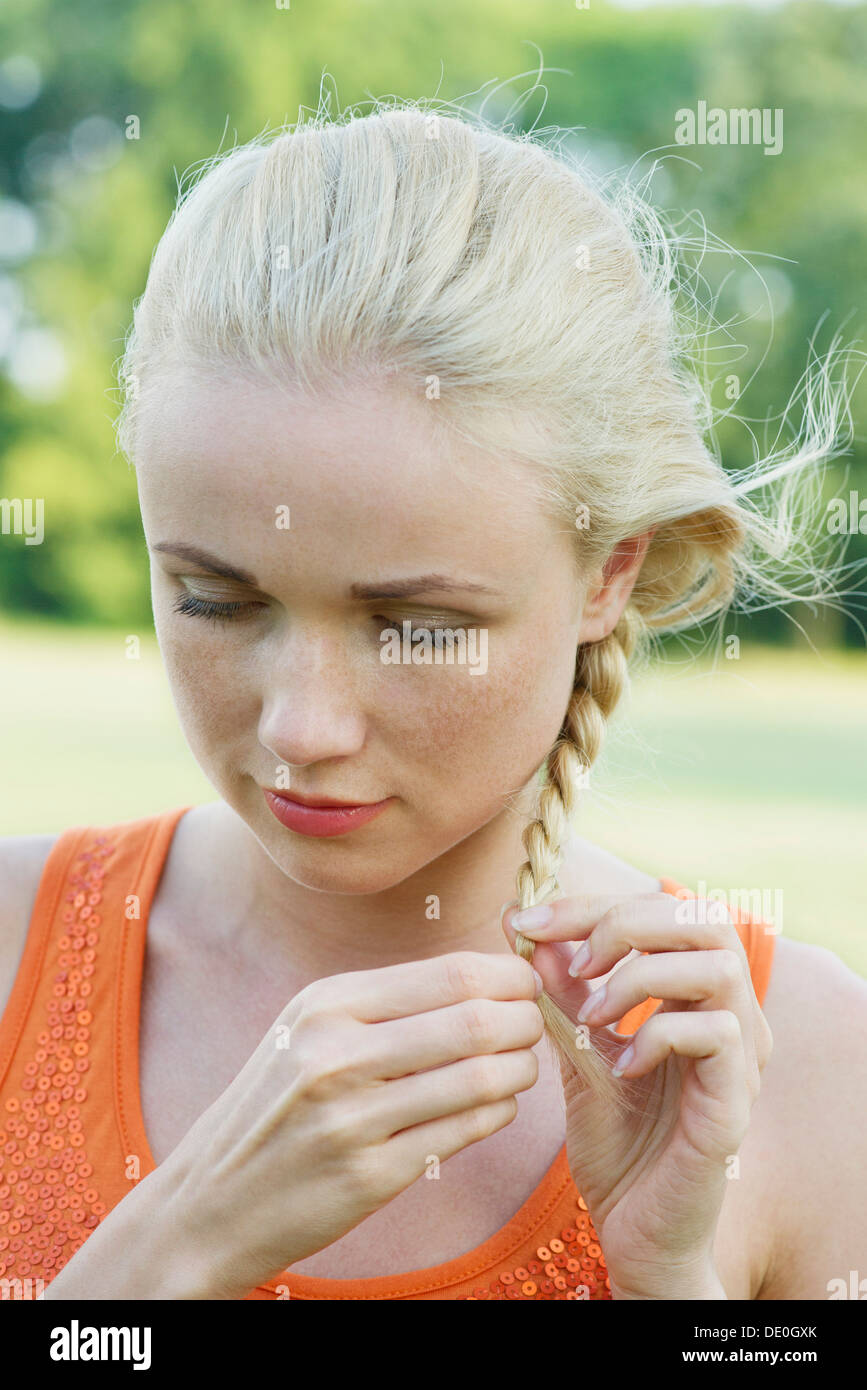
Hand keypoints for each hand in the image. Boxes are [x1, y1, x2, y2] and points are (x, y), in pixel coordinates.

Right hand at [162, 950, 543, 1297]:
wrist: (210, 1202)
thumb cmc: (275, 1105)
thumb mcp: (308, 1029)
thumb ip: (386, 1002)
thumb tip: (483, 975)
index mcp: (327, 1004)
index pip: (451, 974)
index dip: (507, 977)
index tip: (524, 984)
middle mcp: (337, 1054)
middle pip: (476, 1022)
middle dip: (526, 1021)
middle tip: (534, 1026)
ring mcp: (354, 1118)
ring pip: (483, 1079)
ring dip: (520, 1070)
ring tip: (519, 1067)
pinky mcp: (371, 1176)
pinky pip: (466, 1132)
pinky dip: (497, 1113)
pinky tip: (494, 1107)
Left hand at [502, 892, 773, 1299]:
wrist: (633, 1232)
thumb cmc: (615, 1141)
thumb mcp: (575, 1049)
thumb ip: (558, 987)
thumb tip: (518, 920)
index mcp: (696, 995)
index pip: (663, 908)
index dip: (593, 903)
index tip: (527, 920)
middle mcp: (731, 1015)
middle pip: (704, 917)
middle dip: (624, 922)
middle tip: (572, 961)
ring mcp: (741, 1059)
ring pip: (717, 965)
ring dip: (639, 977)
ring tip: (591, 1016)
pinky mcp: (735, 1104)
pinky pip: (715, 1032)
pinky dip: (657, 1033)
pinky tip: (622, 1067)